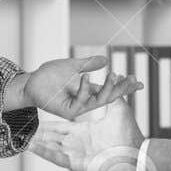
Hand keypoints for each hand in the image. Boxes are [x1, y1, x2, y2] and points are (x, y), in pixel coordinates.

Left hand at [23, 55, 142, 120]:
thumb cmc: (49, 75)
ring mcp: (77, 107)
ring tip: (114, 75)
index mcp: (89, 90)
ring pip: (98, 101)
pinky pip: (80, 101)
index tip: (139, 82)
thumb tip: (106, 60)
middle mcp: (86, 100)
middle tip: (132, 79)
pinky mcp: (68, 110)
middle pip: (109, 97)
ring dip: (107, 89)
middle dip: (121, 89)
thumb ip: (88, 64)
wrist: (31, 82)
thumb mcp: (72, 66)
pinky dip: (84, 88)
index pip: (110, 89)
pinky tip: (86, 76)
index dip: (125, 87)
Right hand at [30, 95, 145, 170]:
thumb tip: (114, 76)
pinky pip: (57, 158)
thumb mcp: (119, 109)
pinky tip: (32, 148)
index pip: (63, 127)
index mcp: (85, 132)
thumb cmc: (130, 134)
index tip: (39, 118)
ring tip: (24, 139)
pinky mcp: (77, 163)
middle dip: (40, 134)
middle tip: (24, 129)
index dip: (51, 124)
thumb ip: (114, 93)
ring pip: (52, 148)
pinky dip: (44, 153)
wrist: (135, 155)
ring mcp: (77, 154)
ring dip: (38, 144)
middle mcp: (79, 144)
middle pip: (54, 138)